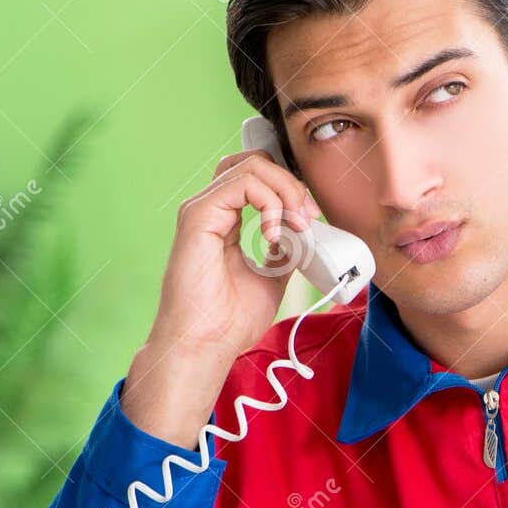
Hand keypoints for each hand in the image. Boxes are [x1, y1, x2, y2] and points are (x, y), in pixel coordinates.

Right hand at [122, 150, 320, 447]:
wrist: (205, 344)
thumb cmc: (228, 320)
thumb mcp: (272, 276)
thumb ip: (285, 250)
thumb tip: (303, 232)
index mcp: (224, 220)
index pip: (256, 177)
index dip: (289, 188)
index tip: (310, 219)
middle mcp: (210, 209)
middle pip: (254, 162)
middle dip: (292, 184)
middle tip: (309, 218)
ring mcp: (202, 210)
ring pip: (251, 166)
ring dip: (286, 191)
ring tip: (297, 226)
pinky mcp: (198, 217)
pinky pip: (241, 183)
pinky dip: (270, 202)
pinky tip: (276, 233)